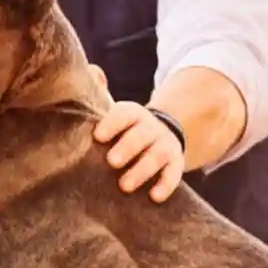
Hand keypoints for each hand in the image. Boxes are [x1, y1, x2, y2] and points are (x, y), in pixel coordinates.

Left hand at [90, 71, 185, 202]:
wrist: (160, 136)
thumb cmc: (125, 129)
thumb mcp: (114, 113)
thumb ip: (100, 93)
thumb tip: (92, 70)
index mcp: (133, 114)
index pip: (124, 114)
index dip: (112, 123)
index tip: (98, 136)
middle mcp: (151, 128)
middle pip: (141, 135)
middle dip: (127, 147)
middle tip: (111, 161)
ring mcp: (165, 146)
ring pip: (157, 156)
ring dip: (142, 170)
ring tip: (124, 185)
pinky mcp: (175, 164)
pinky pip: (174, 174)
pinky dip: (166, 185)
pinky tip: (155, 196)